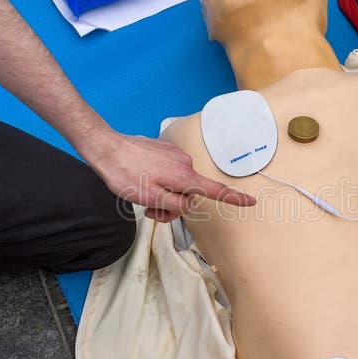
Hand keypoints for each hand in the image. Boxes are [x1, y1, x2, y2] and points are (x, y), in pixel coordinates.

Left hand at [82, 132, 255, 222]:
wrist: (107, 148)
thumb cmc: (125, 174)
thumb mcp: (150, 198)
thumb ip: (175, 204)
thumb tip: (187, 203)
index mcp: (184, 176)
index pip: (215, 190)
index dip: (234, 198)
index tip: (251, 201)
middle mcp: (184, 163)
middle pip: (190, 194)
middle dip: (174, 205)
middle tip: (150, 210)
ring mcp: (175, 155)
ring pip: (179, 185)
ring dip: (165, 195)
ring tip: (143, 195)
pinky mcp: (165, 151)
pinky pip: (171, 173)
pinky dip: (160, 182)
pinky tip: (142, 179)